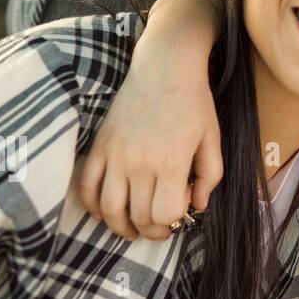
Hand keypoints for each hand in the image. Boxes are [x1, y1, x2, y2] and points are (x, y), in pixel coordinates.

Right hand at [77, 35, 221, 240]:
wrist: (164, 68)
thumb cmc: (194, 103)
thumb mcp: (213, 139)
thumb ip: (210, 176)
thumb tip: (199, 206)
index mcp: (171, 162)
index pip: (164, 214)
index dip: (174, 221)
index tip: (180, 212)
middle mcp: (139, 163)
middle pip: (137, 216)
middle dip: (151, 230)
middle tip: (160, 226)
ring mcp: (114, 156)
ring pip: (109, 210)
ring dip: (121, 227)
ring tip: (134, 228)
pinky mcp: (98, 147)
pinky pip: (86, 188)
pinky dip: (93, 207)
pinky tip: (107, 211)